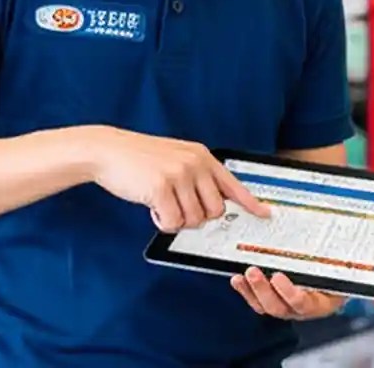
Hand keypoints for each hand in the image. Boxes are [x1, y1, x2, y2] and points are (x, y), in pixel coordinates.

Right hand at [90, 127, 268, 231]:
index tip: (265, 214)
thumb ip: (196, 177)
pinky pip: (172, 223)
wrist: (108, 150)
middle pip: (215, 210)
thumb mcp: (175, 158)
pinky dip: (161, 222)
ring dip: (175, 219)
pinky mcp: (162, 188)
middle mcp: (195, 163)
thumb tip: (213, 205)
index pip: (233, 184)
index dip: (250, 203)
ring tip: (160, 201)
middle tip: (176, 206)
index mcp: (202, 156)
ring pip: (193, 219)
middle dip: (196, 216)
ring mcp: (180, 174)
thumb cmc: (139, 158)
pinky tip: (151, 205)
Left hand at [231, 267, 344, 320]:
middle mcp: (301, 310)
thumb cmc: (340, 272)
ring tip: (242, 275)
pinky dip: (245, 291)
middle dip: (263, 290)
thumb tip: (339, 234)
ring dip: (252, 291)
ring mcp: (286, 307)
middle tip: (253, 272)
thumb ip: (335, 259)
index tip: (278, 277)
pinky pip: (257, 302)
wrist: (338, 278)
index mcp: (321, 303)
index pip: (303, 303)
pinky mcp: (273, 302)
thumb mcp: (341, 267)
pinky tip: (237, 279)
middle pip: (279, 307)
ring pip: (265, 306)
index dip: (289, 293)